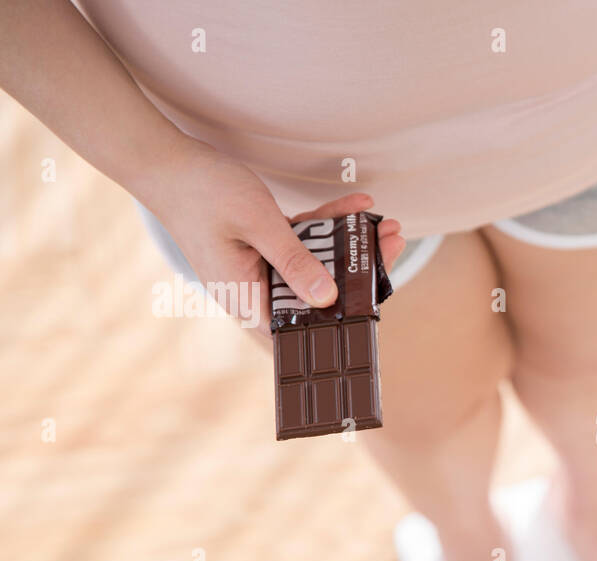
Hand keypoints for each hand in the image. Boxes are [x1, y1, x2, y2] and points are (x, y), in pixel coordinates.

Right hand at [144, 138, 404, 332]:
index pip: (305, 326)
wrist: (164, 160)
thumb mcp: (258, 225)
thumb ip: (294, 261)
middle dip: (360, 271)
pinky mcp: (264, 247)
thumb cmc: (203, 192)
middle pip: (319, 294)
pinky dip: (328, 224)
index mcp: (249, 300)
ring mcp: (261, 269)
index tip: (377, 305)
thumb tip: (328, 298)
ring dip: (351, 244)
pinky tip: (358, 207)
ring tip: (388, 225)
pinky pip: (304, 242)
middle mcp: (257, 292)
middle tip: (393, 244)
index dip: (342, 321)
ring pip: (317, 265)